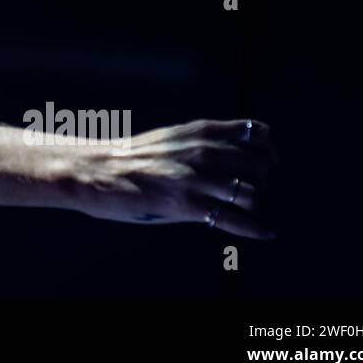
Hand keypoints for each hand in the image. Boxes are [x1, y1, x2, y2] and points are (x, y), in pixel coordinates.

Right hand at [67, 118, 276, 238]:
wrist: (95, 171)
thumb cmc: (133, 157)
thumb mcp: (173, 137)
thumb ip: (204, 142)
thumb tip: (236, 155)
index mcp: (200, 131)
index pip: (257, 133)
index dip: (268, 149)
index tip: (267, 160)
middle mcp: (202, 151)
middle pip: (261, 164)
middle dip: (263, 179)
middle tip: (252, 190)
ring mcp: (195, 179)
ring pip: (252, 192)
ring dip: (253, 204)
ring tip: (243, 209)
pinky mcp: (185, 205)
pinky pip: (234, 220)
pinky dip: (255, 228)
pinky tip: (265, 231)